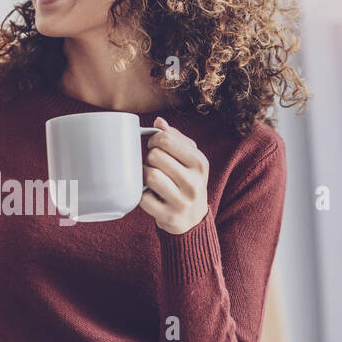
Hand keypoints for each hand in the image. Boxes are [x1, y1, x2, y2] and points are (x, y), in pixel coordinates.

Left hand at [140, 116, 209, 233]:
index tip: (155, 147)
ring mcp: (182, 201)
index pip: (166, 139)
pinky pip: (143, 198)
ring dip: (144, 175)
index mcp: (200, 163)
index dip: (154, 140)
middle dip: (149, 158)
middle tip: (153, 164)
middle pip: (155, 156)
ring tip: (150, 178)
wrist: (193, 220)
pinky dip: (142, 194)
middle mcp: (194, 182)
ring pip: (150, 175)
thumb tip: (159, 122)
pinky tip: (149, 194)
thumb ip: (175, 138)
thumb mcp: (189, 160)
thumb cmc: (187, 182)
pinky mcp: (168, 216)